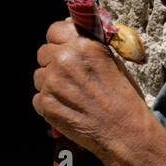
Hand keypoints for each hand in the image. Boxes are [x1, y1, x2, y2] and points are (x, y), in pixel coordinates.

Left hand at [33, 19, 145, 161]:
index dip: (59, 42)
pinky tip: (69, 112)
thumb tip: (71, 31)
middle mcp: (65, 59)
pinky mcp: (46, 103)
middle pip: (43, 53)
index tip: (65, 51)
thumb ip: (89, 48)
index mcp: (84, 45)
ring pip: (39, 76)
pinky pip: (38, 99)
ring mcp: (53, 81)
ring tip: (73, 100)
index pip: (55, 31)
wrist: (126, 135)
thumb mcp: (114, 64)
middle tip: (72, 82)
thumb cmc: (125, 101)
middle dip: (54, 65)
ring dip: (51, 86)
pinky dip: (50, 106)